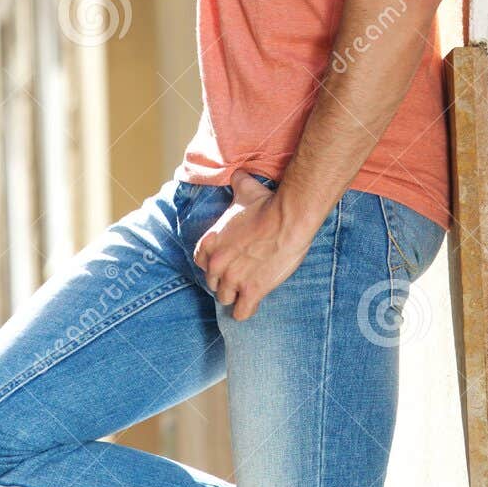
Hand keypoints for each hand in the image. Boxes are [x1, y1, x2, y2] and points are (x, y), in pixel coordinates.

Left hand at [193, 169, 317, 320]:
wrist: (287, 219)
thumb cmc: (265, 205)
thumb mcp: (245, 190)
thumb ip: (236, 184)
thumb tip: (237, 173)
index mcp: (211, 243)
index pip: (200, 262)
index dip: (213, 263)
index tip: (225, 263)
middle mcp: (217, 264)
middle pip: (213, 283)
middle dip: (225, 281)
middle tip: (240, 276)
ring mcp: (233, 280)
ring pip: (225, 299)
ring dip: (235, 296)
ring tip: (247, 290)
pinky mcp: (252, 292)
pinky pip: (242, 313)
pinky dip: (246, 311)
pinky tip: (254, 303)